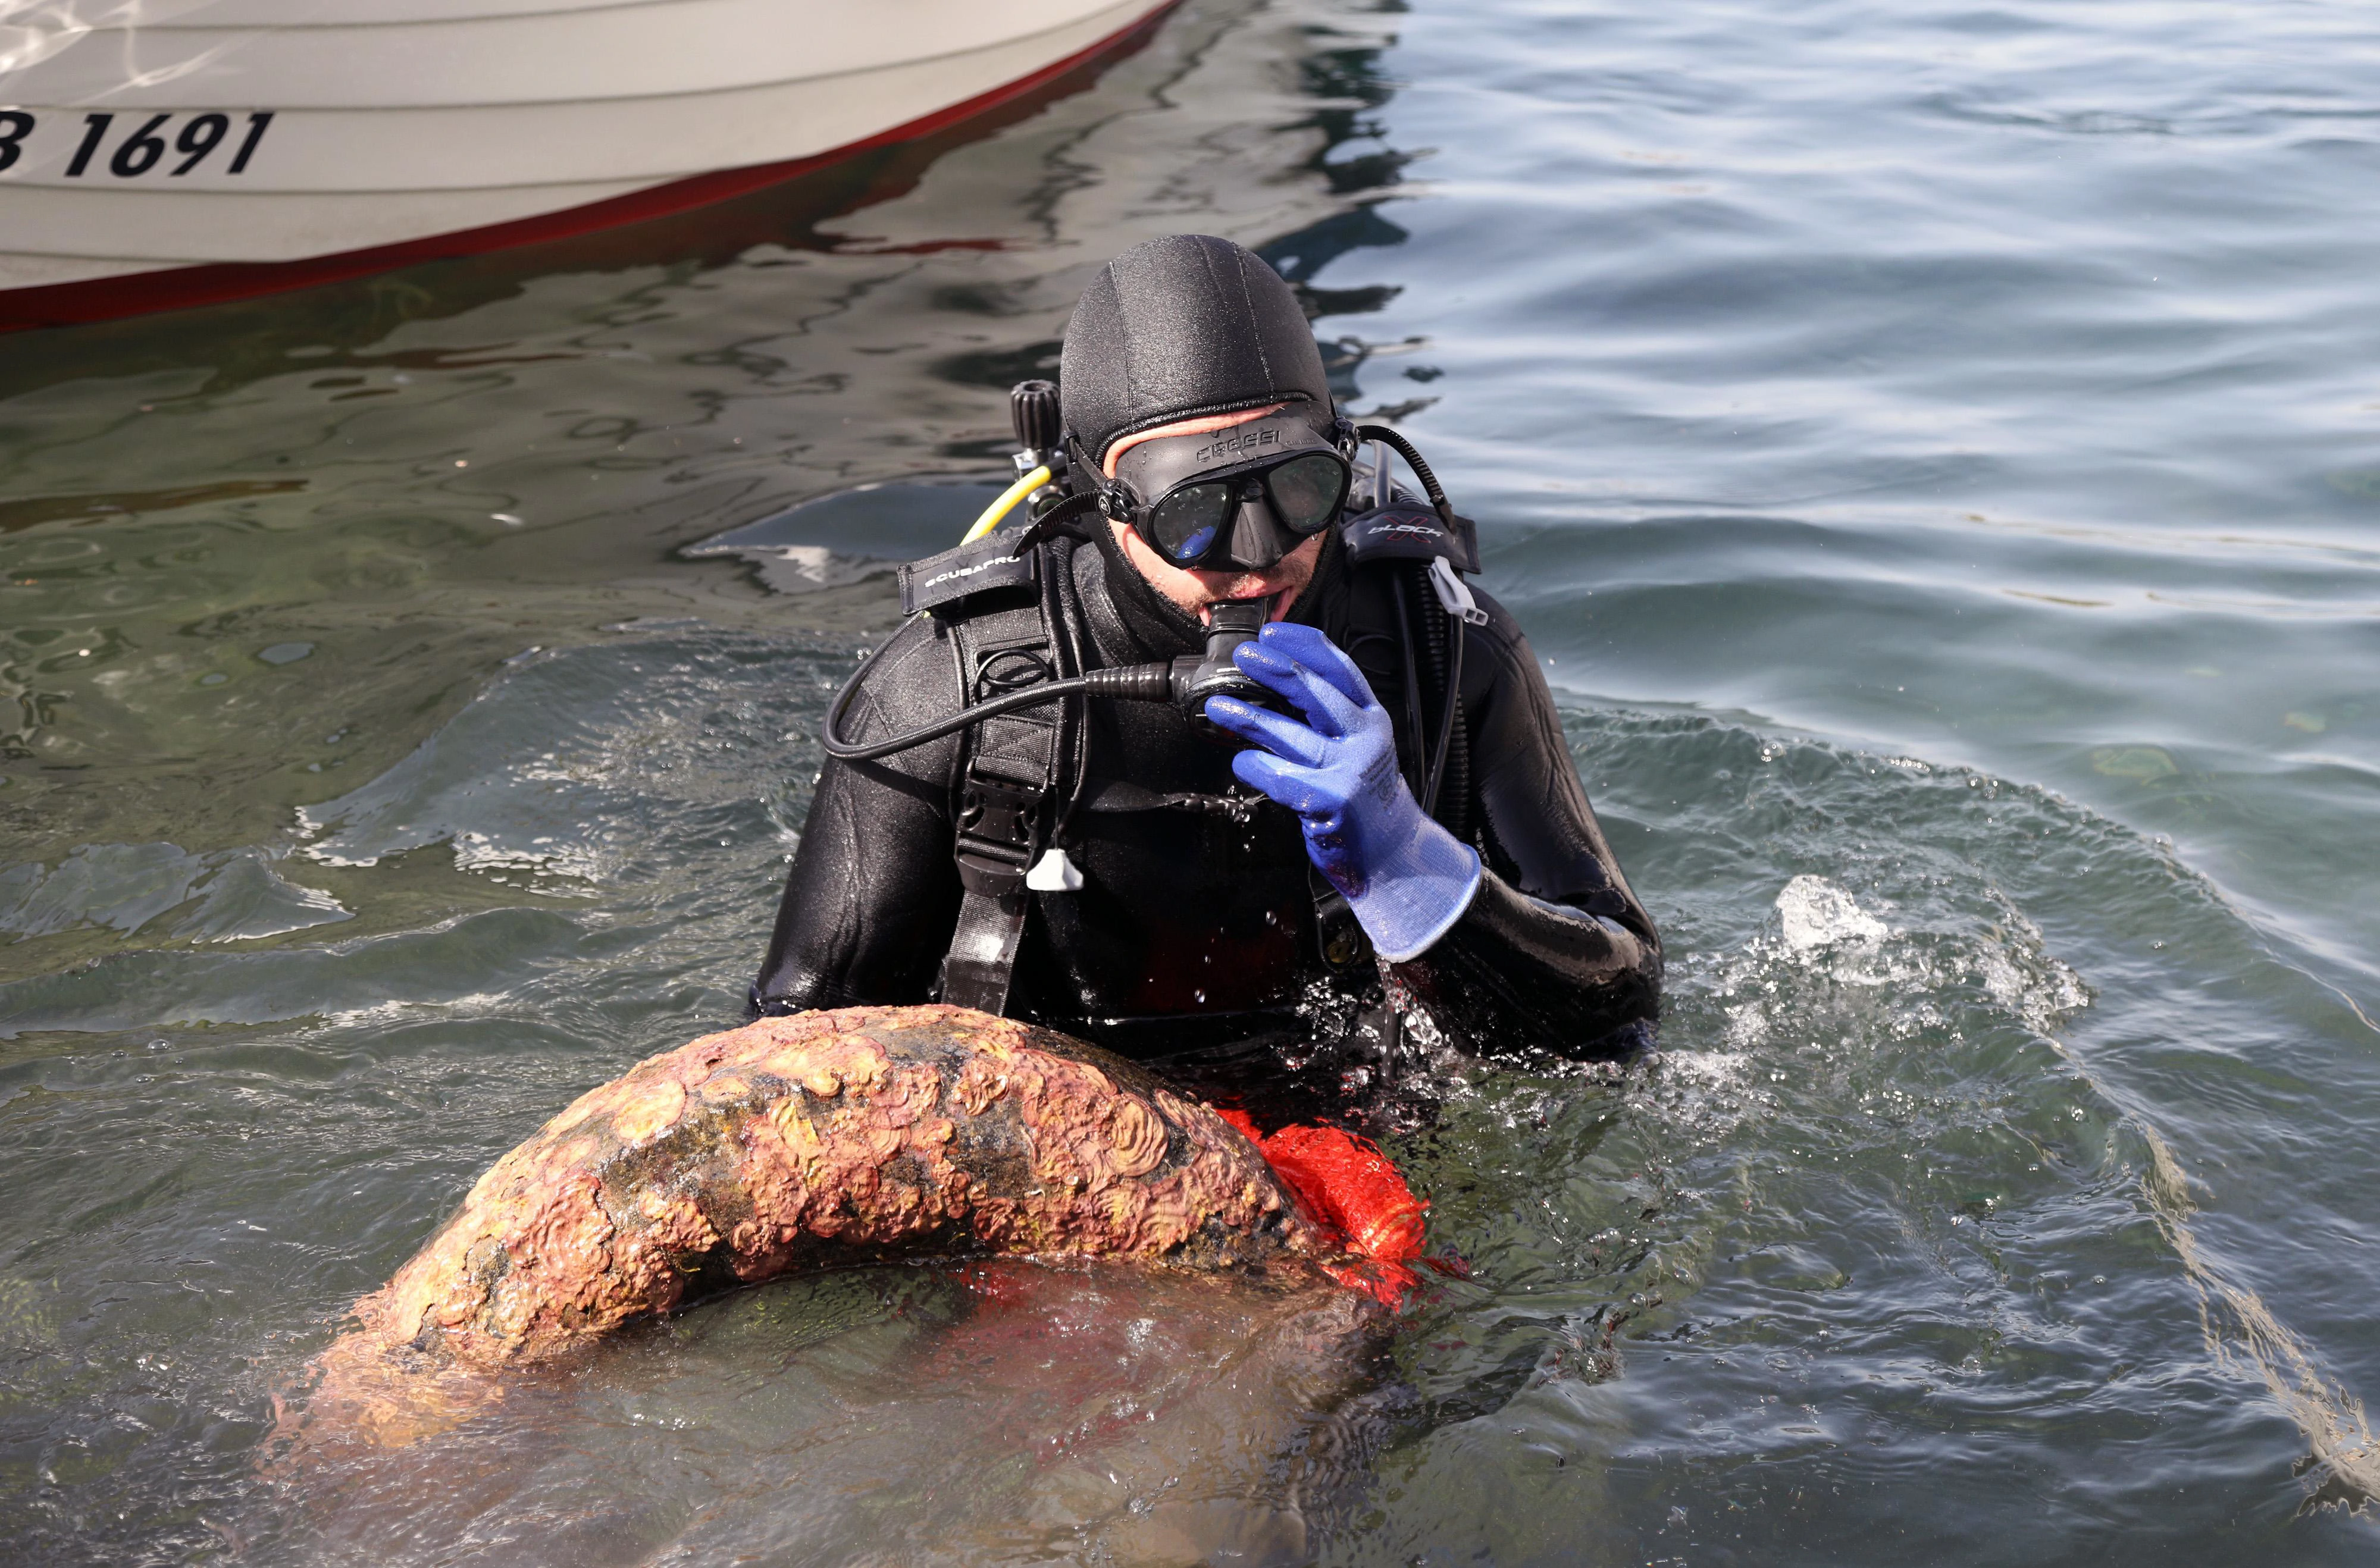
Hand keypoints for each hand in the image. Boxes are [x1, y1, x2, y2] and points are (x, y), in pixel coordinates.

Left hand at [1202, 622, 1480, 961]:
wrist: (1393, 853)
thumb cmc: (1367, 797)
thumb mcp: (1360, 745)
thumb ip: (1328, 717)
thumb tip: (1278, 684)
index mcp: (1371, 718)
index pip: (1339, 668)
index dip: (1304, 645)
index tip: (1272, 634)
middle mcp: (1364, 738)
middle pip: (1314, 691)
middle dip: (1274, 669)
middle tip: (1243, 658)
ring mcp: (1348, 769)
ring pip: (1289, 733)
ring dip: (1248, 717)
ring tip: (1220, 708)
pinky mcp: (1331, 801)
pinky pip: (1281, 776)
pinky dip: (1255, 766)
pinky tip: (1242, 760)